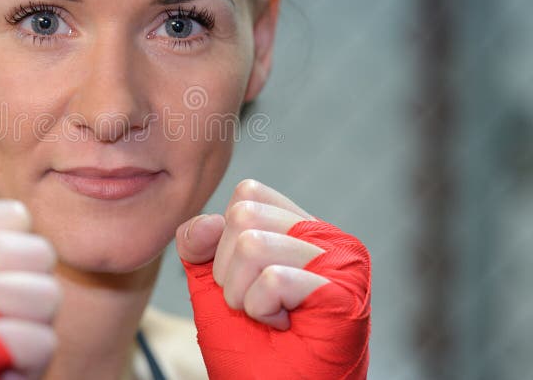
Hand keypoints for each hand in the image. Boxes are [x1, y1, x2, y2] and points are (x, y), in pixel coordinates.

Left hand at [176, 179, 370, 378]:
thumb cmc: (252, 351)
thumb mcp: (212, 288)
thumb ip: (200, 245)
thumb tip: (206, 221)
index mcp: (299, 228)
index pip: (247, 194)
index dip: (221, 240)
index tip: (238, 281)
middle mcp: (326, 236)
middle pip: (245, 214)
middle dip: (228, 271)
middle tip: (254, 305)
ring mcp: (341, 261)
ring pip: (253, 245)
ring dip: (243, 296)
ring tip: (270, 318)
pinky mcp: (345, 292)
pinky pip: (274, 279)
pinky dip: (263, 310)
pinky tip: (285, 327)